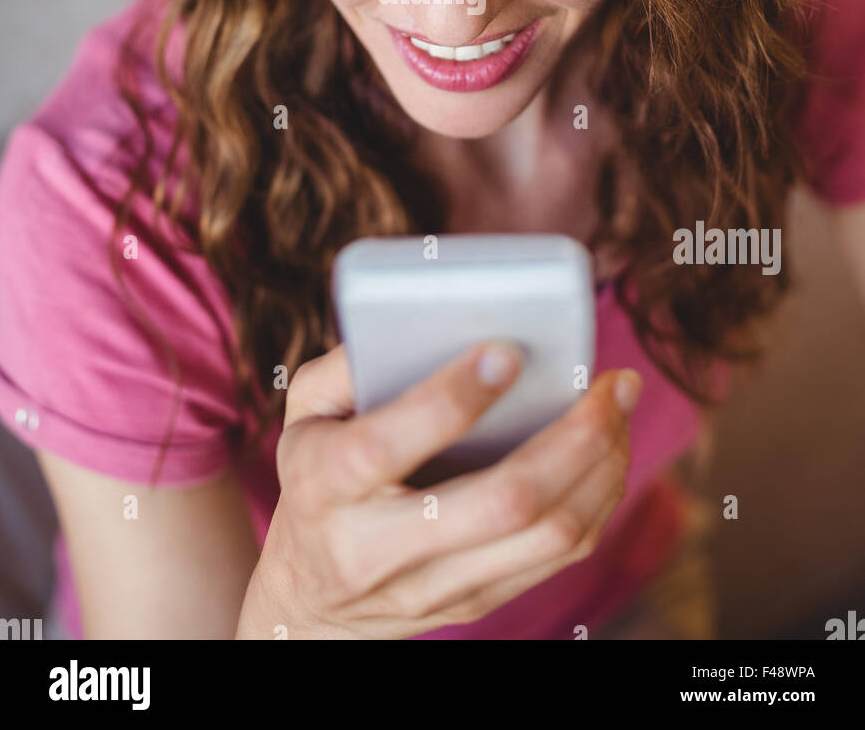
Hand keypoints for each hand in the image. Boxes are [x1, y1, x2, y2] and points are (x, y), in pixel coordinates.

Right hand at [236, 341, 641, 638]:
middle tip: (612, 381)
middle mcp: (377, 550)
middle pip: (503, 502)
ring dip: (603, 465)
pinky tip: (609, 448)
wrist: (310, 600)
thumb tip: (426, 320)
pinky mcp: (478, 603)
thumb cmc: (317, 476)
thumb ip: (347, 364)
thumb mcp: (304, 414)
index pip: (388, 446)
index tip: (508, 349)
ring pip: (547, 536)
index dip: (452, 398)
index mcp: (326, 485)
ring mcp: (434, 588)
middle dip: (574, 437)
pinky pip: (559, 556)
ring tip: (619, 405)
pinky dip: (598, 497)